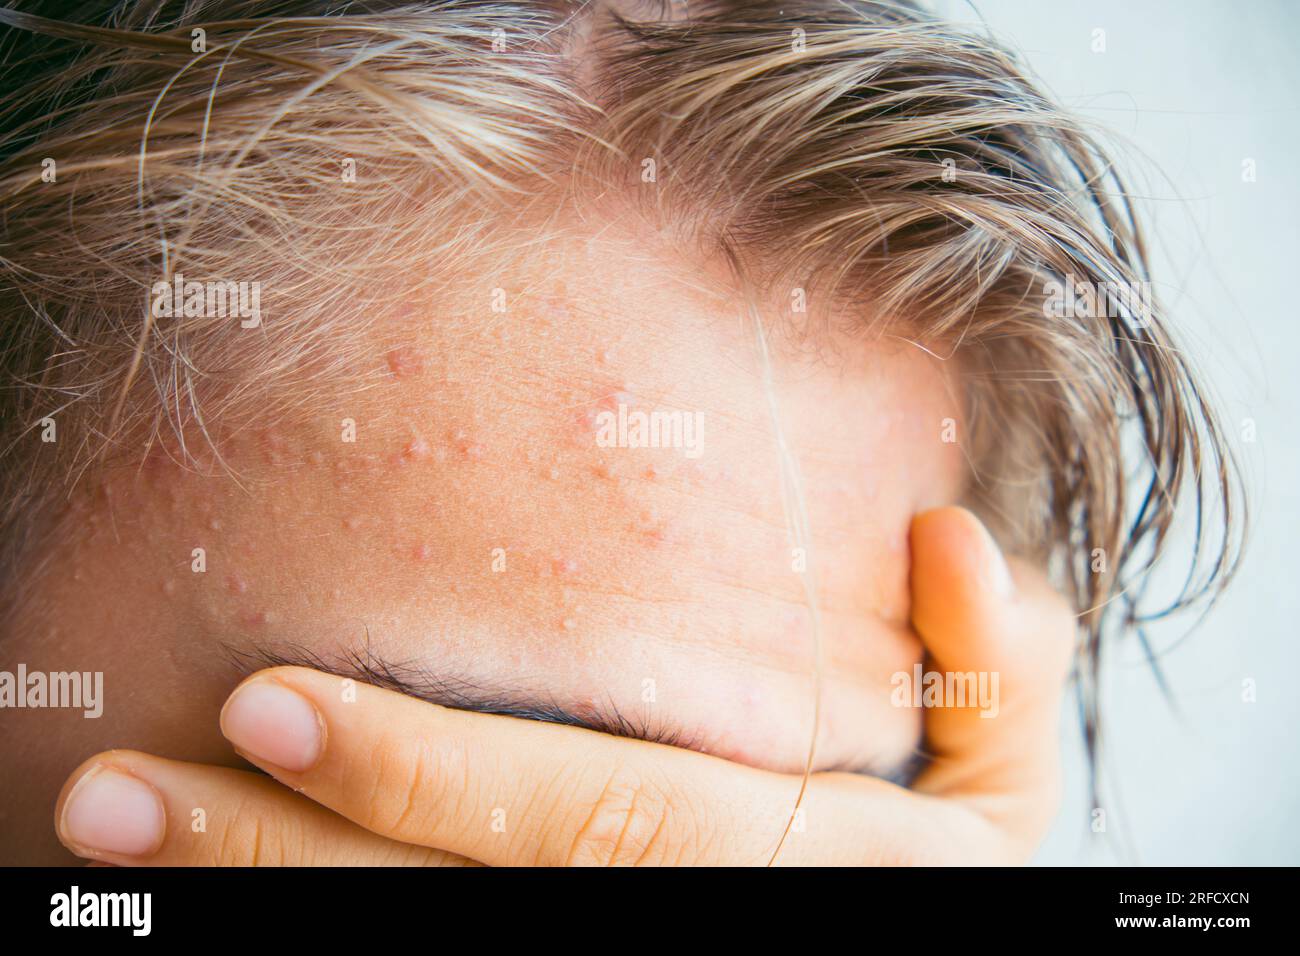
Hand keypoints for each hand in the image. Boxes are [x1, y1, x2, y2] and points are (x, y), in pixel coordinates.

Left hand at [53, 507, 1074, 865]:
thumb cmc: (933, 886)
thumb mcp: (1001, 796)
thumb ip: (995, 675)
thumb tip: (953, 542)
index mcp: (789, 869)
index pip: (585, 817)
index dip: (425, 772)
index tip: (274, 695)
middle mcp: (679, 932)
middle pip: (458, 904)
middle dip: (277, 857)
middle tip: (114, 793)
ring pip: (412, 947)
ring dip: (253, 904)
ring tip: (109, 844)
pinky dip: (305, 924)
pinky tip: (211, 896)